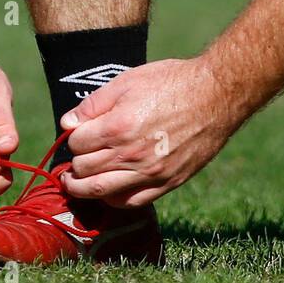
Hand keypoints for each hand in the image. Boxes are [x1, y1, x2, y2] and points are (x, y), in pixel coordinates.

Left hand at [60, 56, 239, 207]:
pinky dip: (113, 199)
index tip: (79, 134)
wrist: (216, 95)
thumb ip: (94, 104)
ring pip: (100, 191)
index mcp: (118, 126)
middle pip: (84, 170)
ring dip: (82, 188)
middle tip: (74, 159)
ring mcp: (149, 172)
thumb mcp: (129, 81)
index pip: (77, 144)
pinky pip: (130, 201)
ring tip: (76, 182)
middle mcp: (131, 154)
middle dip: (74, 163)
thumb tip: (67, 124)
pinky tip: (109, 190)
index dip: (73, 138)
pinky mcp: (167, 182)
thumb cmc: (173, 82)